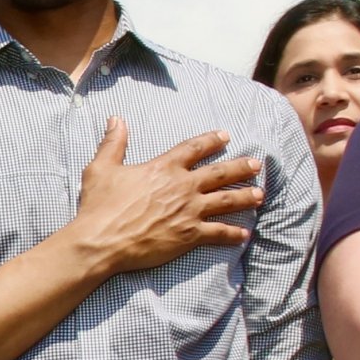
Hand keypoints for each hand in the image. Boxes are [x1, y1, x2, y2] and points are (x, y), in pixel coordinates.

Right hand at [60, 119, 266, 276]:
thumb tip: (116, 119)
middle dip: (240, 167)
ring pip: (227, 201)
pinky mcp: (190, 235)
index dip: (211, 140)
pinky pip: (218, 233)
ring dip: (246, 197)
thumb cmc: (99, 206)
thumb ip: (113, 143)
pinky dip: (233, 233)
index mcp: (163, 168)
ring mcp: (189, 211)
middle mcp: (182, 186)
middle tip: (257, 164)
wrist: (102, 240)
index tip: (226, 136)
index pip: (194, 148)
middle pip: (220, 173)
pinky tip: (244, 234)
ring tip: (260, 194)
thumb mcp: (101, 168)